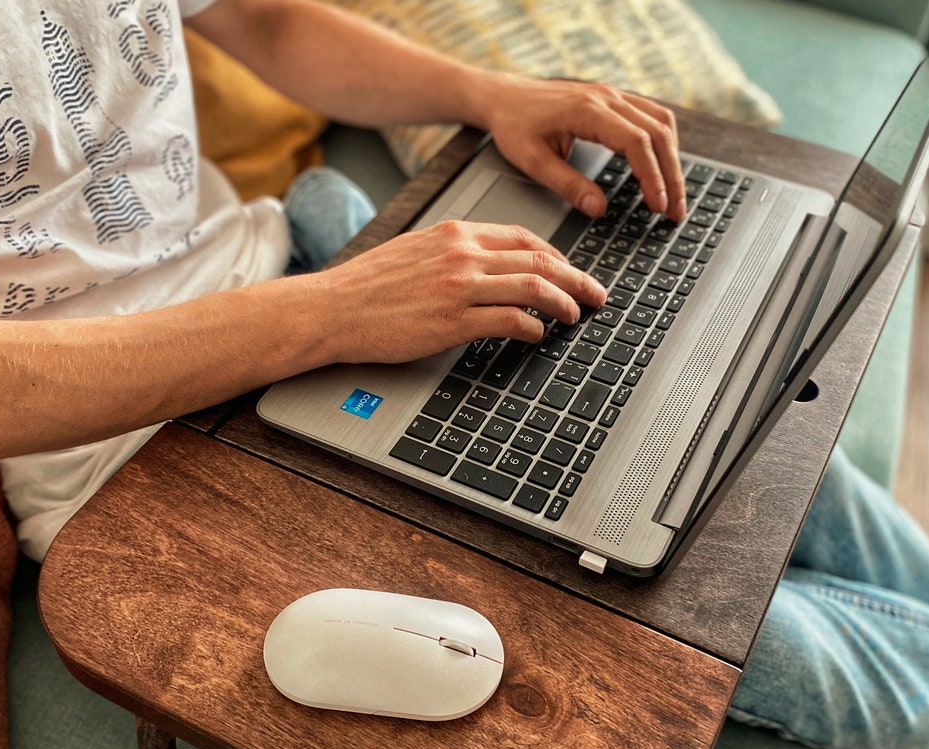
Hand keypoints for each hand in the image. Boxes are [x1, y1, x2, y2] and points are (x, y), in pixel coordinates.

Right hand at [305, 219, 607, 365]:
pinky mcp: (452, 322)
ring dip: (562, 303)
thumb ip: (454, 253)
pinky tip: (537, 335)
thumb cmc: (368, 287)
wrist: (332, 308)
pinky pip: (509, 321)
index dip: (556, 256)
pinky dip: (531, 327)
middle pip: (539, 260)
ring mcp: (458, 287)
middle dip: (576, 279)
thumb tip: (487, 268)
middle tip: (596, 295)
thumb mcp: (415, 251)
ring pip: (532, 287)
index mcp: (454, 233)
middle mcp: (461, 254)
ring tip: (576, 316)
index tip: (571, 272)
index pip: (522, 238)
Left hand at [479, 74, 685, 220]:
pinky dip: (663, 142)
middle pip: (658, 132)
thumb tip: (599, 209)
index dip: (652, 176)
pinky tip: (663, 167)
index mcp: (588, 110)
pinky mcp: (614, 99)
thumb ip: (567, 185)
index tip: (658, 206)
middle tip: (677, 212)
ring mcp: (613, 95)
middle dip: (672, 175)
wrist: (504, 97)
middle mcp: (607, 97)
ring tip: (675, 195)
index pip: (636, 142)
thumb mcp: (533, 162)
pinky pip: (652, 115)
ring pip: (661, 122)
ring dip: (673, 158)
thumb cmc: (514, 126)